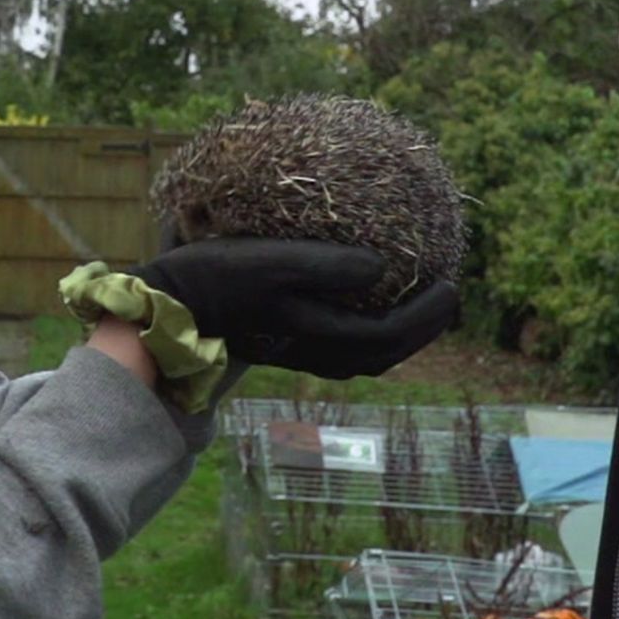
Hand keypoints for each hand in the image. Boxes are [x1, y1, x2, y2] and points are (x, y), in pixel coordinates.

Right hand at [132, 237, 460, 379]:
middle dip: (423, 328)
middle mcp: (313, 354)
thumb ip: (326, 266)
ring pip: (364, 354)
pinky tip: (369, 297)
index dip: (427, 315)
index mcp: (318, 339)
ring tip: (420, 298)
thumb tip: (383, 267)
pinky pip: (342, 341)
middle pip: (384, 353)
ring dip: (399, 331)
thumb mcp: (271, 263)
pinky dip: (370, 325)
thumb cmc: (217, 279)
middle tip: (448, 291)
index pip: (390, 335)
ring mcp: (297, 352)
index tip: (452, 281)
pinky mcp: (282, 339)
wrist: (165, 306)